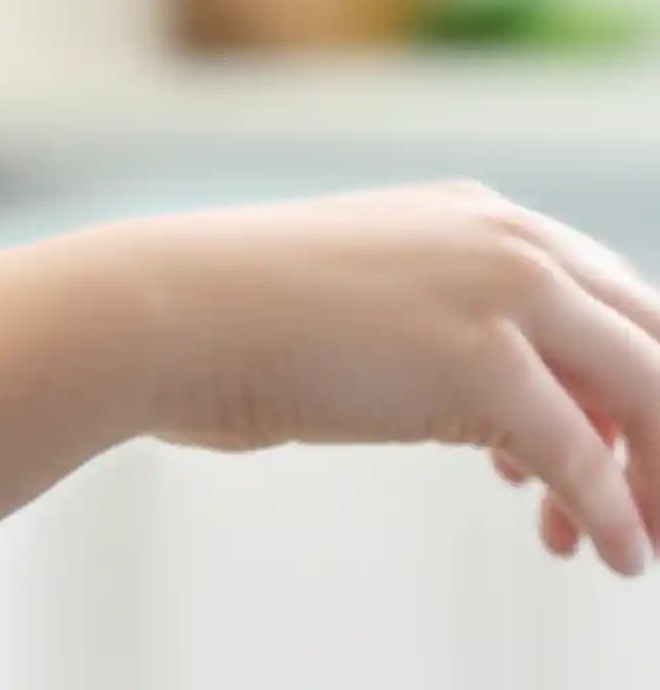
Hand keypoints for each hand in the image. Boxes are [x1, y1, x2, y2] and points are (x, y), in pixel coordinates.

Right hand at [146, 181, 659, 576]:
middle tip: (659, 504)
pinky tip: (614, 555)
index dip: (628, 381)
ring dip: (652, 478)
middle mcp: (504, 241)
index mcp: (475, 219)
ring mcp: (496, 292)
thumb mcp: (364, 315)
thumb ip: (443, 346)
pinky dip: (610, 510)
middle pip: (649, 338)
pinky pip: (580, 451)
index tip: (618, 448)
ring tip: (639, 542)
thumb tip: (500, 428)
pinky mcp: (476, 359)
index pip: (605, 296)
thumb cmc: (235, 321)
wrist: (164, 313)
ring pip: (642, 391)